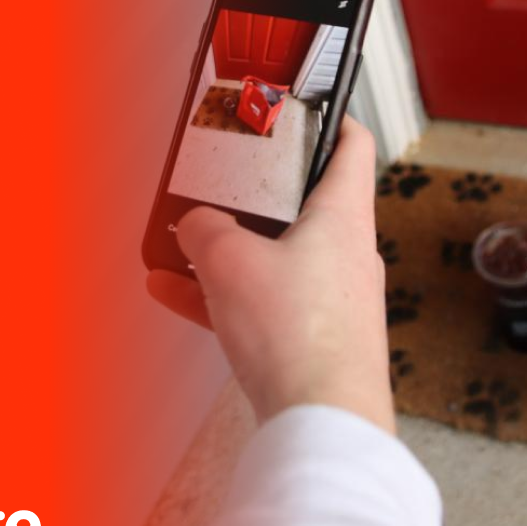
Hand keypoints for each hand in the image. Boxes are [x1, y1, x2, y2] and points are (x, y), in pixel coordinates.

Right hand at [147, 116, 394, 433]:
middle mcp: (346, 256)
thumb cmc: (300, 338)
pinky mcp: (313, 341)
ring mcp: (332, 301)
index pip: (352, 145)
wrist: (322, 422)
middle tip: (219, 180)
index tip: (304, 103)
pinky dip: (221, 295)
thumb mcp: (229, 261)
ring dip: (226, 249)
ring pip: (274, 257)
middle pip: (302, 204)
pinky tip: (174, 293)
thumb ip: (204, 229)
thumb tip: (194, 224)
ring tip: (178, 244)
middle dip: (252, 193)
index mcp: (343, 217)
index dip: (330, 116)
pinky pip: (261, 304)